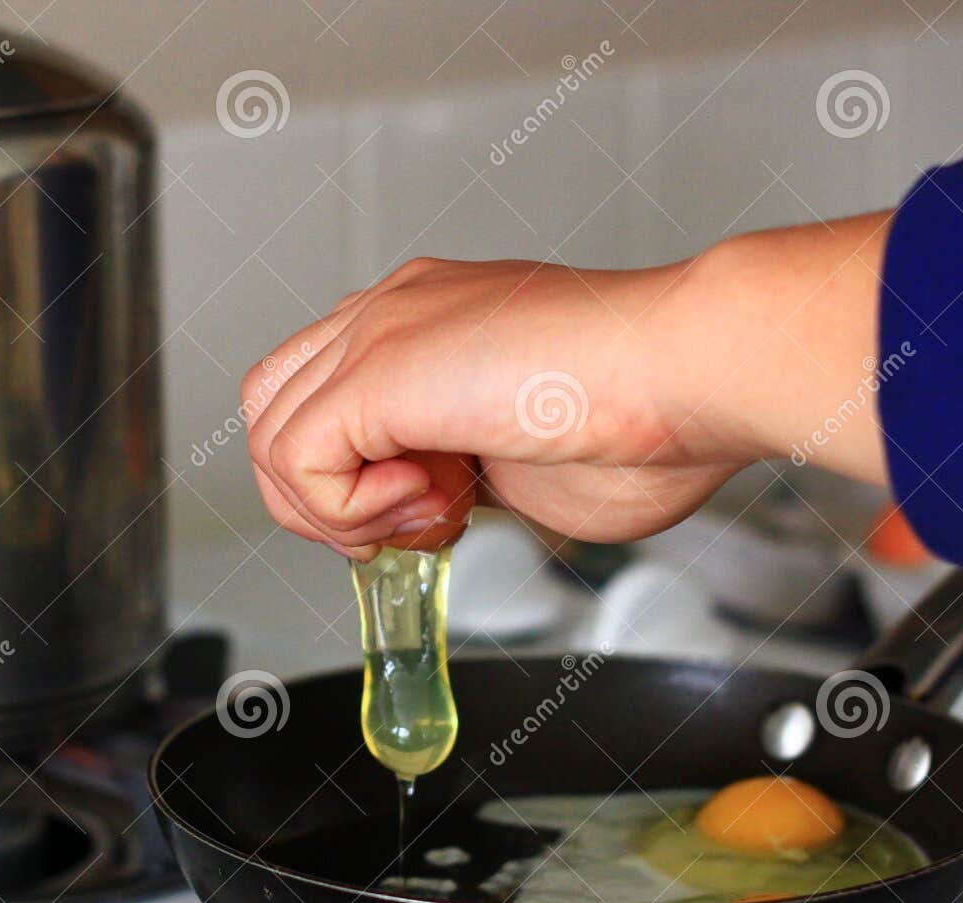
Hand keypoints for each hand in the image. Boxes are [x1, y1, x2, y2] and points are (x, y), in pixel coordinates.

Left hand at [244, 215, 891, 558]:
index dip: (356, 487)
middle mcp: (393, 316)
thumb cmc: (651, 421)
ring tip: (436, 514)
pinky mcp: (377, 370)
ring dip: (342, 512)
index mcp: (428, 328)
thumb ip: (461, 477)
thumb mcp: (523, 464)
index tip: (440, 517)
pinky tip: (436, 500)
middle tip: (422, 526)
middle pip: (277, 415)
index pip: (323, 406)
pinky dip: (351, 511)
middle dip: (331, 503)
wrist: (692, 374)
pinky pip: (295, 460)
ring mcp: (380, 333)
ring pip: (271, 439)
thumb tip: (435, 516)